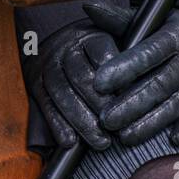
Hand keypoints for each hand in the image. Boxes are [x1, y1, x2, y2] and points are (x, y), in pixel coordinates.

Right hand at [23, 18, 120, 151]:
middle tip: (115, 127)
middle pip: (81, 76)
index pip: (103, 55)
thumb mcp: (113, 43)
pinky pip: (45, 105)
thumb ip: (128, 60)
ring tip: (101, 141)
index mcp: (90, 36)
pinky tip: (70, 142)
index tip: (128, 100)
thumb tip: (144, 85)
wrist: (56, 43)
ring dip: (81, 120)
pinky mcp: (34, 82)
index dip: (116, 78)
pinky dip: (57, 124)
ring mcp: (47, 64)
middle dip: (99, 105)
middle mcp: (66, 47)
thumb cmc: (96, 53)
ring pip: (62, 92)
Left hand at [83, 0, 178, 147]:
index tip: (99, 84)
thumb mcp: (147, 20)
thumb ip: (117, 19)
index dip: (123, 69)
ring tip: (125, 137)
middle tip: (106, 121)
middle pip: (160, 84)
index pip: (147, 54)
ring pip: (177, 104)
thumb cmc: (167, 32)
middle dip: (132, 105)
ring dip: (151, 123)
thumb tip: (89, 5)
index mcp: (174, 36)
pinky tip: (170, 141)